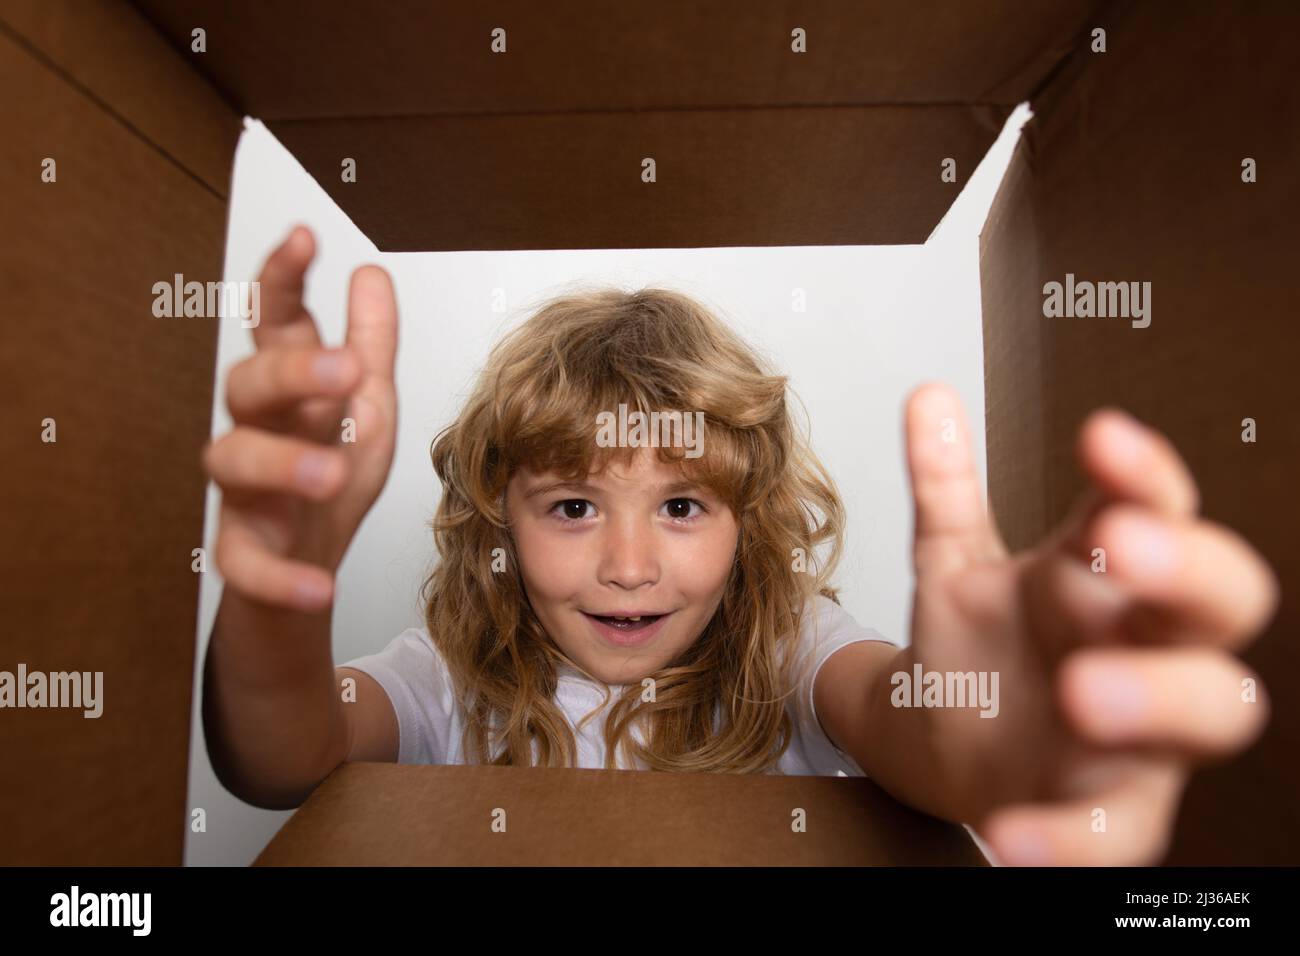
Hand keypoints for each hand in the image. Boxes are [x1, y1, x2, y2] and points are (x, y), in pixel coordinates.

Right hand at [201, 226, 398, 610]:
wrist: (308, 575)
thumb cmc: (332, 483)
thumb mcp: (366, 408)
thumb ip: (370, 345)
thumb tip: (371, 272)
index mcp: (293, 392)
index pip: (276, 322)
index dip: (283, 279)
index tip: (304, 237)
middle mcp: (259, 430)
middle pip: (248, 383)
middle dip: (290, 370)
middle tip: (343, 369)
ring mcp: (245, 492)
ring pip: (233, 462)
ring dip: (282, 464)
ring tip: (331, 474)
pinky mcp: (244, 554)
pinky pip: (244, 564)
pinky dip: (280, 577)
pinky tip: (319, 584)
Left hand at [899, 382, 1277, 864]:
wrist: (942, 744)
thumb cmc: (978, 649)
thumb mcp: (954, 564)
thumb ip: (945, 488)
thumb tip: (927, 399)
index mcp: (1110, 578)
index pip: (1159, 509)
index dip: (1144, 472)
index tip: (1097, 433)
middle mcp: (1147, 646)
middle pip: (1221, 604)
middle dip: (1185, 569)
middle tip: (1118, 544)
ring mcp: (1143, 734)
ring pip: (1213, 712)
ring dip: (1157, 696)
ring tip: (1081, 690)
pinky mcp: (1109, 812)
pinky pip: (1117, 832)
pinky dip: (1070, 836)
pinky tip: (1011, 831)